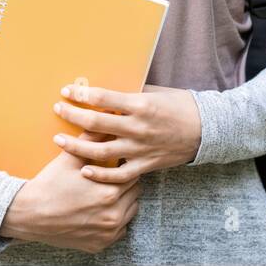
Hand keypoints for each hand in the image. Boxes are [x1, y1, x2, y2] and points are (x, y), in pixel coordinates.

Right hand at [0, 130, 142, 253]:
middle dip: (125, 182)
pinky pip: (119, 231)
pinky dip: (114, 221)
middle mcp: (113, 216)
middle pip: (134, 193)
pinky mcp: (100, 245)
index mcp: (109, 193)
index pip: (132, 174)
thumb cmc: (50, 185)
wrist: (29, 215)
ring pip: (129, 212)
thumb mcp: (70, 158)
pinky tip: (100, 210)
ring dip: (123, 202)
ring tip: (105, 192)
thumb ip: (92, 137)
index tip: (115, 162)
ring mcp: (107, 234)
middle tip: (110, 176)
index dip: (124, 166)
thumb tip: (108, 115)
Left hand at [50, 82, 201, 182]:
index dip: (81, 94)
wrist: (207, 130)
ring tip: (59, 140)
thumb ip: (130, 94)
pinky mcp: (146, 165)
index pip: (102, 98)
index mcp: (140, 104)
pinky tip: (84, 169)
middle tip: (58, 109)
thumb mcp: (155, 92)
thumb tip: (104, 92)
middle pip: (95, 123)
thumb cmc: (181, 105)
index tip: (67, 91)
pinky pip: (119, 175)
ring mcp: (141, 149)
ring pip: (101, 151)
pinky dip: (100, 174)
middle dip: (72, 115)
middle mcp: (138, 127)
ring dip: (76, 146)